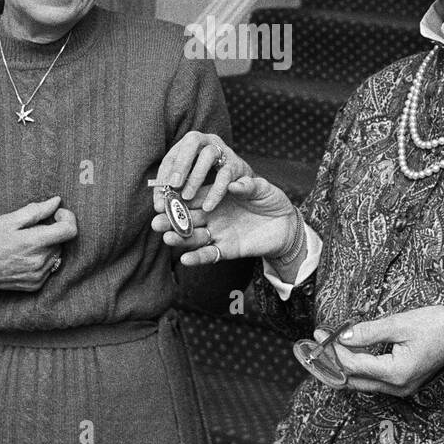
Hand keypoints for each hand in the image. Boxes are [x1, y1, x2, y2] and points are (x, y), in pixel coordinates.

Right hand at [0, 196, 75, 291]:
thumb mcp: (8, 220)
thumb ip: (36, 210)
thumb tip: (56, 201)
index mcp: (34, 243)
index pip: (69, 231)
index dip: (68, 218)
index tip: (56, 214)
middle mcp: (40, 261)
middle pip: (61, 241)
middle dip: (51, 232)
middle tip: (30, 230)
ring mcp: (39, 275)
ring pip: (56, 254)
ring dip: (47, 246)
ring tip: (24, 245)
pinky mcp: (36, 285)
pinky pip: (49, 267)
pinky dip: (42, 259)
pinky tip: (24, 257)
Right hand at [150, 174, 299, 267]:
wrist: (287, 224)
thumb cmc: (272, 200)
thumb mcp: (263, 190)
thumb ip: (249, 186)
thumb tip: (234, 184)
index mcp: (216, 196)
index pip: (193, 195)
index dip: (179, 196)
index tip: (165, 196)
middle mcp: (212, 215)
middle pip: (187, 217)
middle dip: (171, 219)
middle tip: (156, 221)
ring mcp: (217, 233)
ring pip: (193, 237)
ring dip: (179, 238)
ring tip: (166, 237)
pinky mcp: (227, 250)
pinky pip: (209, 254)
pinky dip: (197, 258)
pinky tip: (184, 259)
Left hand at [153, 130, 252, 211]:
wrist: (239, 182)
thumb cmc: (207, 182)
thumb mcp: (187, 184)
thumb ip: (174, 191)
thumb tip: (158, 206)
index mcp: (190, 144)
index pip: (172, 156)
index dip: (163, 174)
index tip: (159, 193)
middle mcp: (207, 141)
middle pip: (192, 142)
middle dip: (181, 163)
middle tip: (173, 185)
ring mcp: (223, 150)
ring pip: (209, 154)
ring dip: (196, 176)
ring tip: (186, 197)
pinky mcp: (237, 165)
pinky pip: (225, 175)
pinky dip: (216, 191)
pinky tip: (207, 207)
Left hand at [324, 306, 443, 397]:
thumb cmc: (438, 325)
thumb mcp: (400, 323)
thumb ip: (369, 332)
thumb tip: (342, 336)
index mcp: (396, 373)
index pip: (354, 365)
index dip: (333, 349)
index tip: (319, 333)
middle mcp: (397, 387)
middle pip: (353, 380)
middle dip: (332, 362)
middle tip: (315, 343)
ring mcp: (401, 388)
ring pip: (361, 382)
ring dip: (343, 365)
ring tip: (326, 345)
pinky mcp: (403, 382)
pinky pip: (373, 379)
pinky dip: (357, 366)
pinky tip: (347, 351)